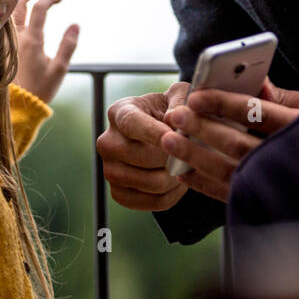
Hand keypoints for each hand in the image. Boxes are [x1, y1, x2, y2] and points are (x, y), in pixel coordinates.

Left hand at [13, 0, 78, 102]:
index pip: (39, 8)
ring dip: (22, 0)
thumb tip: (75, 25)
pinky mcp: (4, 46)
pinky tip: (23, 14)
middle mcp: (17, 37)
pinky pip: (7, 22)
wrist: (17, 105)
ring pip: (11, 11)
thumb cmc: (39, 90)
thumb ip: (68, 46)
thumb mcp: (59, 70)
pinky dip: (15, 12)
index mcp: (31, 40)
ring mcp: (8, 41)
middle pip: (20, 3)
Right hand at [97, 82, 190, 211]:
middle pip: (140, 157)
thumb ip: (180, 101)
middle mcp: (107, 142)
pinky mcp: (119, 193)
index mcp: (119, 112)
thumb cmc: (173, 111)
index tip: (176, 137)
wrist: (166, 135)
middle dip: (171, 158)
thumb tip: (174, 119)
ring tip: (187, 167)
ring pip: (149, 183)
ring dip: (175, 178)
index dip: (154, 133)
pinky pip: (151, 203)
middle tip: (191, 154)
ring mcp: (110, 170)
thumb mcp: (180, 96)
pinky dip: (172, 196)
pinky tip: (179, 182)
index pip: (132, 124)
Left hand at [159, 78, 298, 202]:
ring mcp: (279, 185)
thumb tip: (256, 80)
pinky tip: (183, 172)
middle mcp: (291, 160)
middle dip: (202, 129)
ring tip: (170, 141)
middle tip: (176, 116)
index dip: (225, 104)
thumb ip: (284, 97)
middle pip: (239, 144)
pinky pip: (230, 194)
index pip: (259, 114)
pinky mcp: (267, 203)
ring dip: (195, 156)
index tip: (197, 96)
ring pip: (230, 172)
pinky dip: (203, 184)